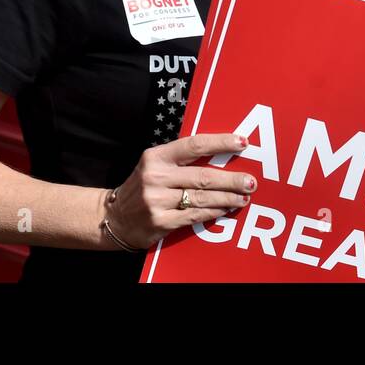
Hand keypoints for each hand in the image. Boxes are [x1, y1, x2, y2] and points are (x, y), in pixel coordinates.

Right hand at [103, 133, 255, 249]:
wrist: (114, 218)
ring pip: (203, 198)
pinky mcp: (160, 222)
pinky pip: (195, 215)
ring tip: (243, 197)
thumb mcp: (156, 164)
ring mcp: (156, 201)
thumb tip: (223, 153)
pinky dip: (214, 212)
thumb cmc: (144, 186)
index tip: (243, 143)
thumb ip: (182, 158)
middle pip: (203, 176)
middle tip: (250, 181)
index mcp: (156, 157)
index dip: (221, 143)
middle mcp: (155, 177)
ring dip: (227, 198)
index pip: (194, 145)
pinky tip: (226, 209)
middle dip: (232, 179)